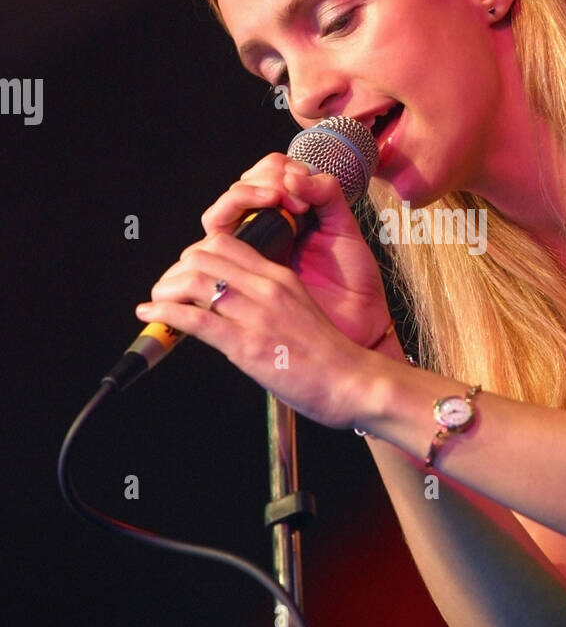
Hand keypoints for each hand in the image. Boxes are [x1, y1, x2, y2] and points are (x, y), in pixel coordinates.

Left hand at [133, 153, 394, 424]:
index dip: (196, 255)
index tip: (186, 273)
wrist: (354, 382)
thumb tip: (234, 309)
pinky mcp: (245, 344)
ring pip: (193, 281)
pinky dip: (164, 314)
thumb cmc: (331, 357)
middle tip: (166, 290)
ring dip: (164, 290)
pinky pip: (195, 319)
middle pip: (202, 256)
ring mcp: (255, 314)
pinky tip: (151, 315)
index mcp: (280, 277)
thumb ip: (269, 303)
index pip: (225, 244)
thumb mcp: (300, 312)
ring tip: (156, 302)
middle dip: (174, 271)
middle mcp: (266, 288)